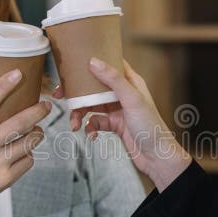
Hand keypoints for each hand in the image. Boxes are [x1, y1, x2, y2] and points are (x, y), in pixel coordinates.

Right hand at [0, 70, 50, 213]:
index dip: (2, 86)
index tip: (18, 73)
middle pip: (18, 123)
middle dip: (37, 111)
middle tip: (47, 105)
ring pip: (29, 142)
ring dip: (37, 134)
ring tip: (36, 131)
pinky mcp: (6, 179)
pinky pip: (29, 160)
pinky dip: (29, 154)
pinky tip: (22, 153)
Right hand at [59, 58, 190, 191]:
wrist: (157, 156)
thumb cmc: (151, 126)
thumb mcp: (131, 99)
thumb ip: (113, 79)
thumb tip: (93, 61)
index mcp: (130, 81)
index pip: (110, 63)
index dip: (92, 60)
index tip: (73, 62)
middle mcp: (123, 93)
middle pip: (94, 86)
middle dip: (77, 92)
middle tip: (60, 95)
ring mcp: (117, 109)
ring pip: (91, 105)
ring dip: (80, 114)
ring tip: (75, 125)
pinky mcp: (114, 125)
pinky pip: (95, 122)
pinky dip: (90, 128)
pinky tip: (92, 136)